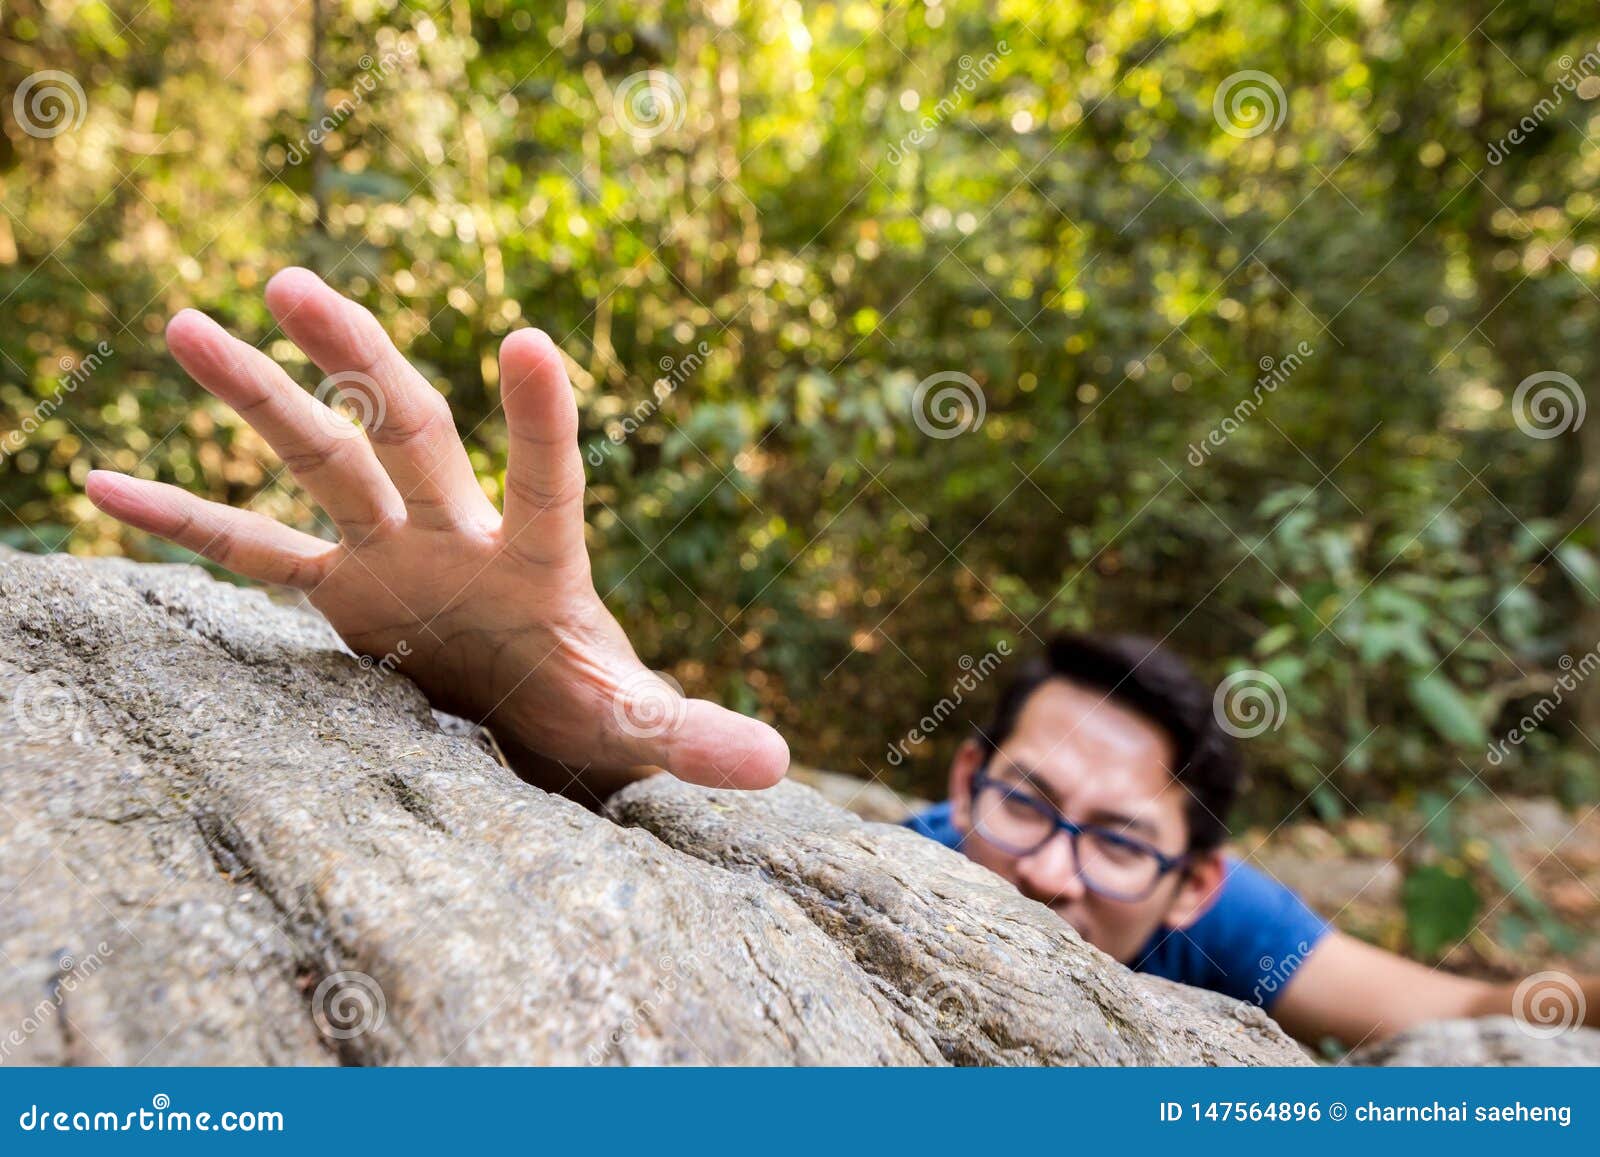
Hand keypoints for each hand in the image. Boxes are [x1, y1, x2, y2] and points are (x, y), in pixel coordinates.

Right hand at [86, 267, 787, 793]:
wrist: (544, 732)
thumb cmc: (597, 721)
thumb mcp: (638, 733)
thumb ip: (693, 737)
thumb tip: (774, 763)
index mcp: (539, 564)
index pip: (546, 479)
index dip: (541, 421)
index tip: (529, 341)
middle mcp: (457, 536)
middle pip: (401, 429)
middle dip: (354, 356)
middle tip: (290, 281)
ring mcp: (393, 557)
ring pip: (317, 460)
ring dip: (255, 396)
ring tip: (181, 322)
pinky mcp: (342, 598)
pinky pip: (248, 554)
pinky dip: (180, 521)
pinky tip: (98, 479)